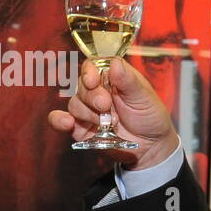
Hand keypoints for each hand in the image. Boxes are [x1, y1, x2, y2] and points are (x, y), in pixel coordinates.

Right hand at [47, 57, 178, 168]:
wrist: (151, 147)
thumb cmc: (150, 117)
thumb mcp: (144, 97)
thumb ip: (128, 80)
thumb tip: (115, 63)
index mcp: (112, 78)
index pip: (92, 66)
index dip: (89, 71)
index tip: (93, 81)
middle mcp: (97, 91)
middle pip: (82, 85)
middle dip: (92, 96)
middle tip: (106, 106)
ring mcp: (88, 110)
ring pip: (74, 104)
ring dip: (87, 113)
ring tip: (107, 124)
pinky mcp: (81, 128)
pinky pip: (61, 121)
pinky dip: (59, 120)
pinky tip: (67, 123)